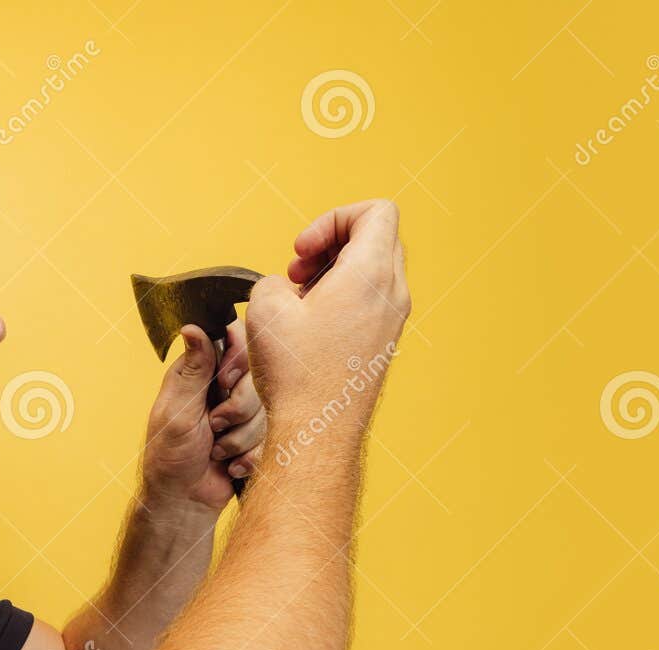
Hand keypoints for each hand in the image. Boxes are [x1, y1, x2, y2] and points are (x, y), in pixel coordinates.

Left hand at [141, 318, 266, 512]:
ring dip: (241, 437)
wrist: (184, 502)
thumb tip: (191, 326)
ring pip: (268, 408)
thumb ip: (192, 370)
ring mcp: (242, 411)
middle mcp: (223, 386)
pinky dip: (250, 455)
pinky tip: (230, 465)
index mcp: (200, 371)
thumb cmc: (169, 457)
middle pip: (258, 375)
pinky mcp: (256, 435)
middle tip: (214, 425)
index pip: (235, 338)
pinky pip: (273, 435)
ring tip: (216, 451)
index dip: (238, 359)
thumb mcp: (177, 411)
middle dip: (239, 408)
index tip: (224, 383)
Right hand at [246, 199, 410, 434]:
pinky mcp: (383, 344)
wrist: (318, 429)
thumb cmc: (297, 373)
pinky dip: (342, 299)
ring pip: (374, 271)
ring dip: (335, 273)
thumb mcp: (265, 307)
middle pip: (377, 238)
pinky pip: (370, 302)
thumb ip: (274, 280)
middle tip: (299, 270)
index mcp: (371, 273)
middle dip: (333, 243)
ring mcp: (393, 321)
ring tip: (299, 299)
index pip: (377, 212)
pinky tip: (309, 325)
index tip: (302, 250)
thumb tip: (285, 291)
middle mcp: (392, 294)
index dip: (333, 219)